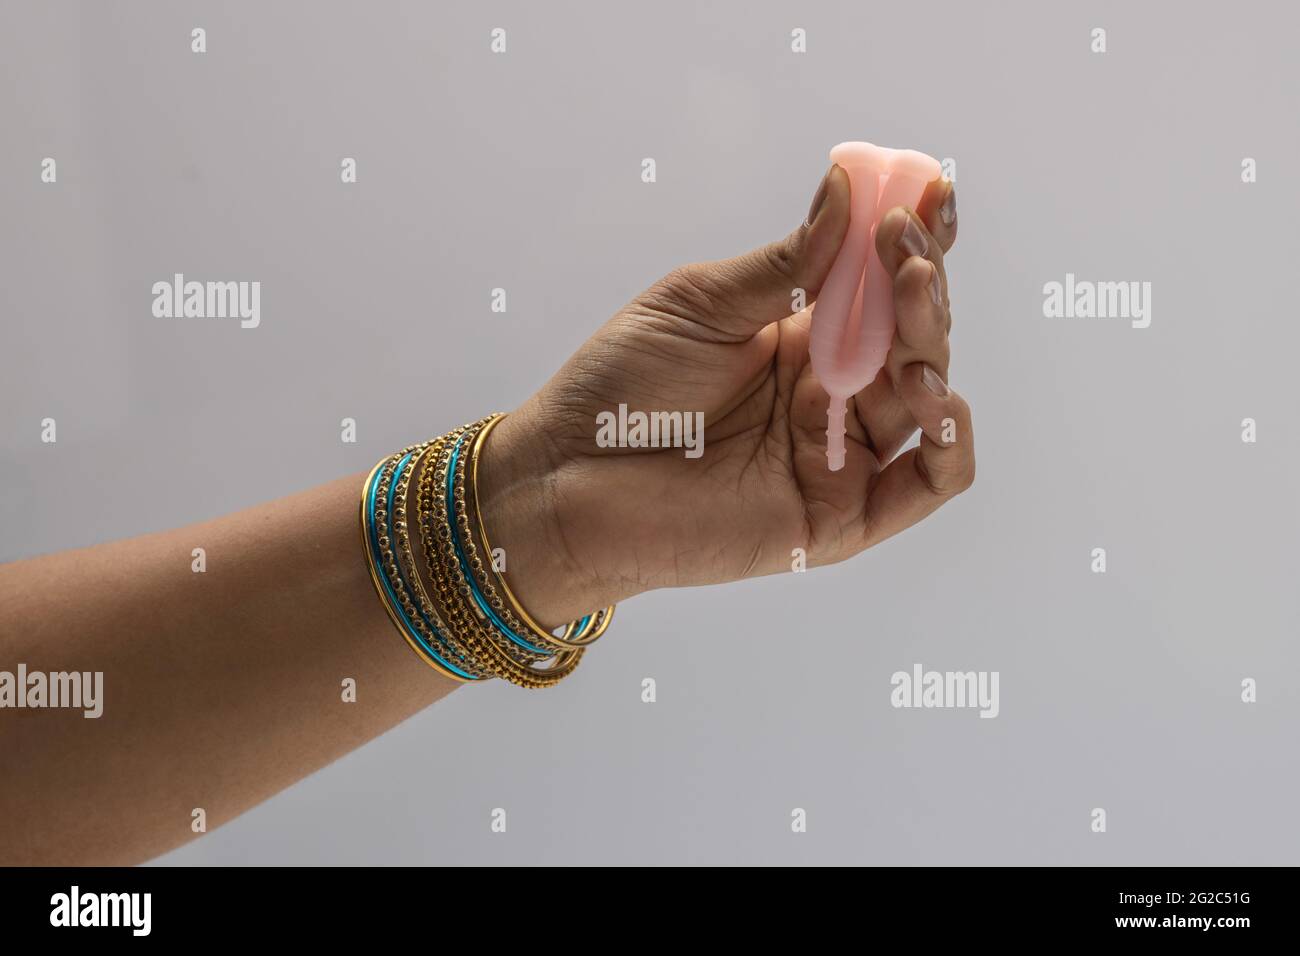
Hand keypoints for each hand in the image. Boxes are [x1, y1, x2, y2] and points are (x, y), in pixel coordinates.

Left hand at [478, 166, 973, 625]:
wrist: (564, 479)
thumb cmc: (619, 388)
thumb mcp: (700, 305)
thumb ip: (784, 264)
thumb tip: (848, 189)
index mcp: (805, 335)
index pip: (883, 283)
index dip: (915, 237)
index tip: (928, 189)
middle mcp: (833, 393)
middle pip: (915, 335)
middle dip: (921, 280)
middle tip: (903, 240)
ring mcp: (840, 455)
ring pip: (928, 399)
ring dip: (934, 342)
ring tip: (906, 294)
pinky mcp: (838, 517)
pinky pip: (924, 487)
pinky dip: (952, 445)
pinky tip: (936, 396)